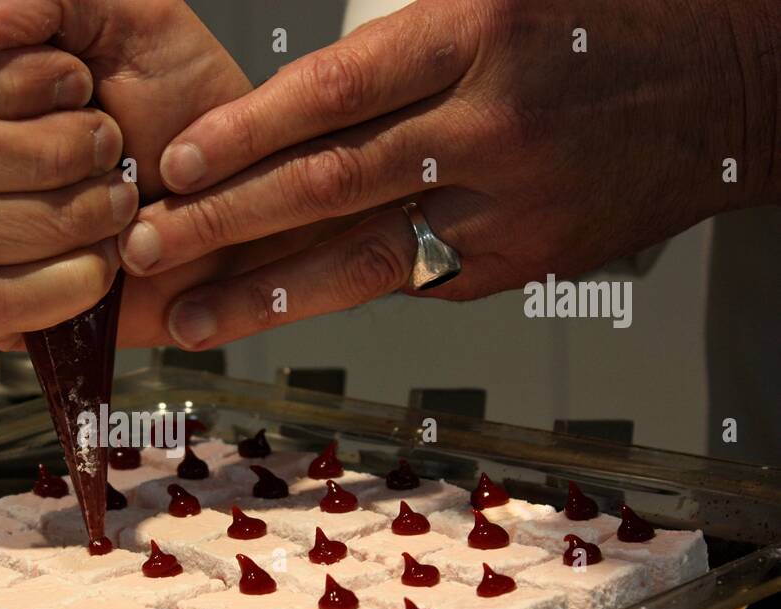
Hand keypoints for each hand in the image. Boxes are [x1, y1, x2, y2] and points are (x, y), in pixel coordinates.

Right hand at [0, 0, 260, 348]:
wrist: (235, 202)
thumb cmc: (178, 109)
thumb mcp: (132, 17)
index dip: (4, 76)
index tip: (79, 83)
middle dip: (40, 150)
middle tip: (110, 150)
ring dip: (56, 217)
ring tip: (118, 207)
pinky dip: (59, 284)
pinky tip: (103, 264)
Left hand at [119, 0, 780, 349]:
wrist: (738, 81)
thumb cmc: (609, 21)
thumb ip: (402, 38)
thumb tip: (290, 99)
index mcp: (476, 34)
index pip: (332, 93)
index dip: (243, 133)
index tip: (174, 165)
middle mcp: (486, 126)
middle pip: (328, 185)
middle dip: (223, 223)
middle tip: (146, 247)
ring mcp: (507, 206)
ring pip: (362, 259)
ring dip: (263, 296)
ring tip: (187, 320)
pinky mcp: (521, 262)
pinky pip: (412, 277)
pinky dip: (341, 289)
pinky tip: (276, 306)